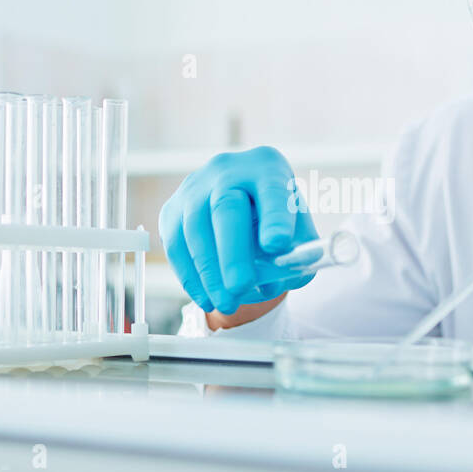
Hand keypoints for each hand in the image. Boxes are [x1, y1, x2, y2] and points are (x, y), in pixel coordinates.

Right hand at [160, 146, 318, 315]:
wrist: (241, 217)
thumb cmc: (276, 227)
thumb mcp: (299, 236)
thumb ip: (299, 256)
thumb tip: (278, 278)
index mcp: (268, 168)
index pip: (273, 190)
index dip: (275, 217)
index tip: (278, 245)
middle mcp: (228, 169)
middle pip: (226, 208)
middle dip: (232, 253)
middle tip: (240, 287)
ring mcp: (195, 188)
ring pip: (195, 229)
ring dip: (210, 274)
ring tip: (227, 303)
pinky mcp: (172, 210)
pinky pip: (175, 245)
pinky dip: (190, 277)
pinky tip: (206, 299)